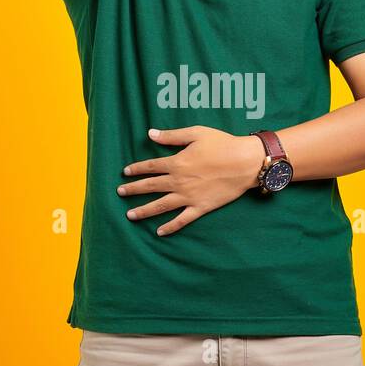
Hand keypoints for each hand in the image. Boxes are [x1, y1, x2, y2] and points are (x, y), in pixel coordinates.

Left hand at [118, 126, 264, 235]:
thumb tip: (150, 134)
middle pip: (150, 187)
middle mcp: (178, 181)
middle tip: (120, 192)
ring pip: (160, 206)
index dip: (136, 169)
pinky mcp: (200, 207)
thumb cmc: (222, 144)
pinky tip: (159, 232)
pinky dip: (170, 227)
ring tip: (130, 215)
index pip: (150, 167)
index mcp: (176, 162)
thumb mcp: (196, 134)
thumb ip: (172, 136)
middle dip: (133, 190)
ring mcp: (188, 196)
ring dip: (143, 211)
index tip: (125, 172)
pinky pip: (182, 220)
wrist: (245, 163)